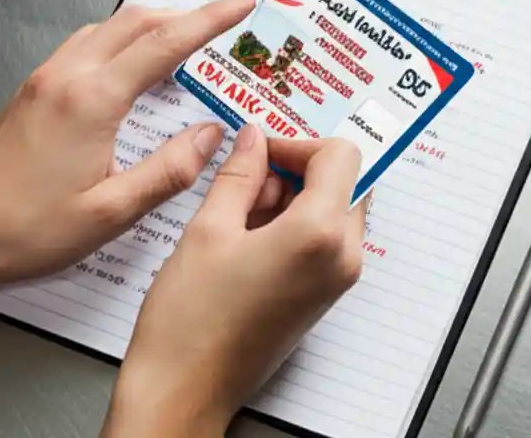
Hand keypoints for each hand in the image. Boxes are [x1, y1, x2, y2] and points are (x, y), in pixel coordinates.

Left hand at [0, 0, 255, 300]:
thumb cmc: (24, 228)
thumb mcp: (112, 212)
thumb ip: (169, 170)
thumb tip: (210, 137)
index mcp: (91, 101)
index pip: (165, 43)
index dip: (211, 19)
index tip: (242, 2)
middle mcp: (67, 78)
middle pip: (137, 21)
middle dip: (188, 13)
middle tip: (227, 18)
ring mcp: (47, 80)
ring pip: (111, 28)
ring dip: (155, 25)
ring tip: (191, 41)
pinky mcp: (36, 91)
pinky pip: (89, 46)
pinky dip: (125, 43)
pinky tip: (139, 68)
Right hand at [102, 126, 366, 435]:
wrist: (186, 391)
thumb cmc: (191, 321)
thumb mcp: (208, 230)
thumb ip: (239, 174)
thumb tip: (253, 139)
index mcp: (321, 234)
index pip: (342, 155)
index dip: (299, 143)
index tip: (262, 150)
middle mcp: (343, 256)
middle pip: (344, 181)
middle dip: (298, 170)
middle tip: (247, 181)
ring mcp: (338, 279)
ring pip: (334, 209)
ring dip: (294, 198)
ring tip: (238, 215)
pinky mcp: (325, 295)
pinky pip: (325, 240)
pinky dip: (295, 225)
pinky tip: (247, 239)